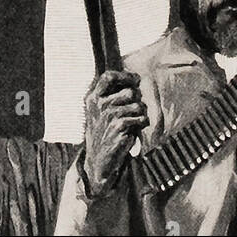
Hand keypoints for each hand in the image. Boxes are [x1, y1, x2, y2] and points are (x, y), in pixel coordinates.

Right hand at [83, 70, 147, 195]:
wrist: (99, 161)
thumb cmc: (104, 133)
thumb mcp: (99, 112)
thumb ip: (110, 95)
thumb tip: (134, 80)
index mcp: (93, 98)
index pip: (108, 76)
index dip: (125, 75)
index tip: (136, 80)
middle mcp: (99, 104)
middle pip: (130, 91)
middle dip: (137, 100)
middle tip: (134, 112)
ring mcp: (108, 115)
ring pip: (138, 105)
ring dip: (141, 114)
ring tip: (134, 123)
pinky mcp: (119, 127)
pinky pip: (141, 118)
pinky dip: (143, 124)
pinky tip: (136, 130)